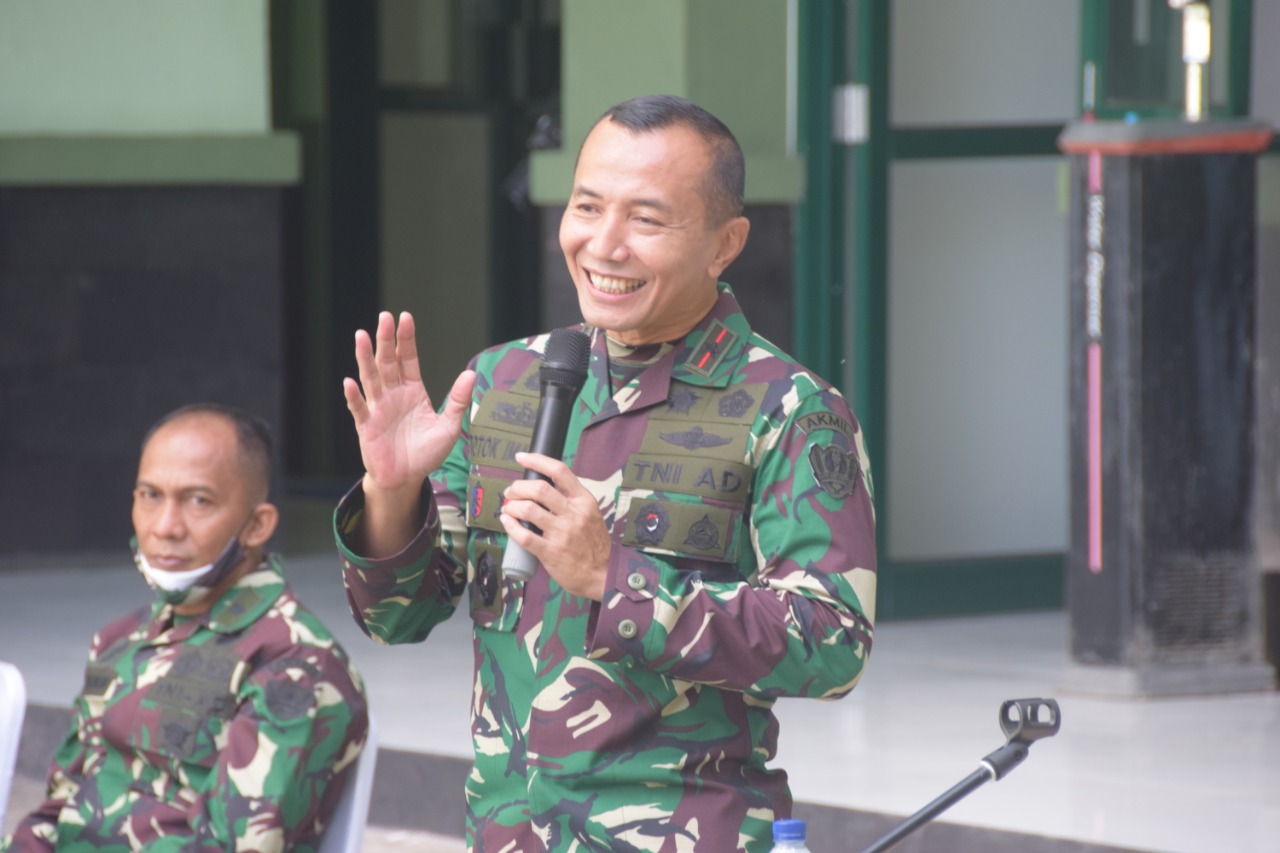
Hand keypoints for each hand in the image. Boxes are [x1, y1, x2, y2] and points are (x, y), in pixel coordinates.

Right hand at [343, 312, 475, 554]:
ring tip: (361, 336)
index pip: (408, 359)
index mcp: (413, 392)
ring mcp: (378, 409)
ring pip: (370, 378)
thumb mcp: (449, 427)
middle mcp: (393, 395)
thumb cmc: (426, 453)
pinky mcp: (367, 427)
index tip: (405, 318)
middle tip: (384, 317)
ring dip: (365, 358)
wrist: (407, 478)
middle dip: (386, 340)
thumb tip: (472, 374)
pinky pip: (359, 409)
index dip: (406, 339)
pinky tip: (349, 382)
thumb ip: (458, 401)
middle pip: (388, 362)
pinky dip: (354, 396)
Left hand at [499, 452, 611, 600]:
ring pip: (528, 509)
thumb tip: (543, 485)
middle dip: (518, 487)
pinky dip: (510, 526)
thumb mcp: (590, 514)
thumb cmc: (593, 544)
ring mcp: (562, 533)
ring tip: (509, 507)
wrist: (602, 574)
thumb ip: (571, 499)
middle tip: (511, 492)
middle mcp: (573, 513)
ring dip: (512, 505)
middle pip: (539, 488)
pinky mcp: (550, 552)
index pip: (559, 471)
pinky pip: (524, 535)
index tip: (522, 457)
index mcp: (583, 500)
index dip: (537, 460)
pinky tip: (507, 521)